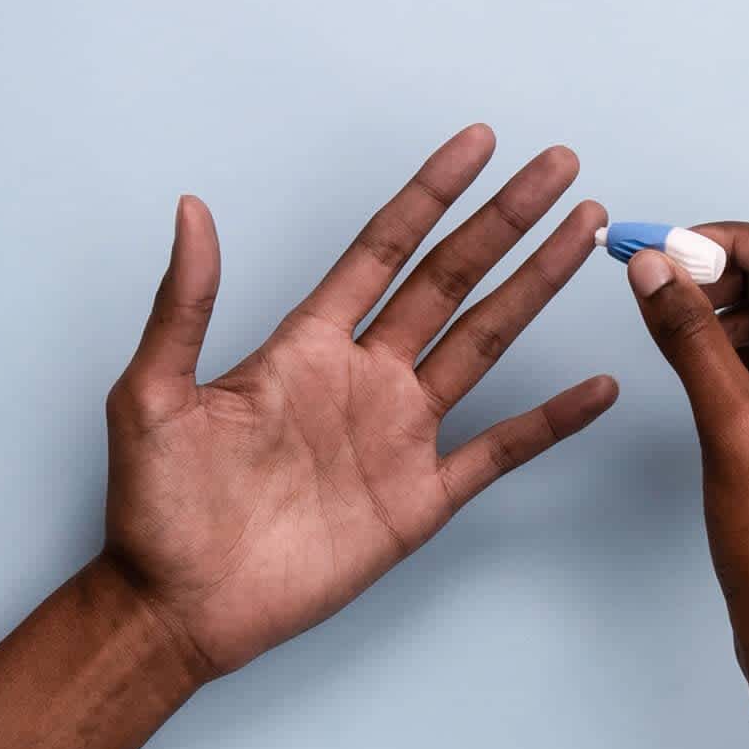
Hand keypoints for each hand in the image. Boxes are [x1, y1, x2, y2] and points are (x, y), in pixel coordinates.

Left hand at [103, 125, 616, 679]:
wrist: (178, 606)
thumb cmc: (155, 504)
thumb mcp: (152, 394)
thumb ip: (183, 304)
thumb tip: (191, 208)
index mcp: (307, 344)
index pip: (385, 249)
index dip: (432, 193)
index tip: (479, 143)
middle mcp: (365, 376)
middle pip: (452, 279)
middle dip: (506, 221)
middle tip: (561, 168)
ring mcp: (399, 436)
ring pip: (486, 343)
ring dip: (535, 288)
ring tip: (584, 235)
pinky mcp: (419, 499)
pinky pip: (500, 450)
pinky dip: (551, 420)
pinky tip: (597, 388)